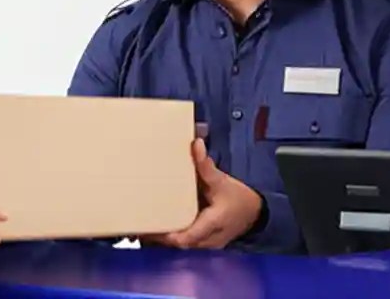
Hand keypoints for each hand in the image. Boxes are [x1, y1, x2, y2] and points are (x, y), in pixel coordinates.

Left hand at [143, 139, 262, 249]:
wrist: (254, 213)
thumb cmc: (238, 199)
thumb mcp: (222, 182)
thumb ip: (206, 166)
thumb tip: (195, 144)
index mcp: (212, 224)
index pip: (186, 238)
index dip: (166, 235)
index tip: (147, 226)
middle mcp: (207, 239)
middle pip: (177, 244)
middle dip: (157, 237)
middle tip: (135, 224)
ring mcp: (205, 244)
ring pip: (179, 246)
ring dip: (160, 238)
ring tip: (139, 226)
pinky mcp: (201, 241)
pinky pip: (183, 242)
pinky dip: (169, 236)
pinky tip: (154, 226)